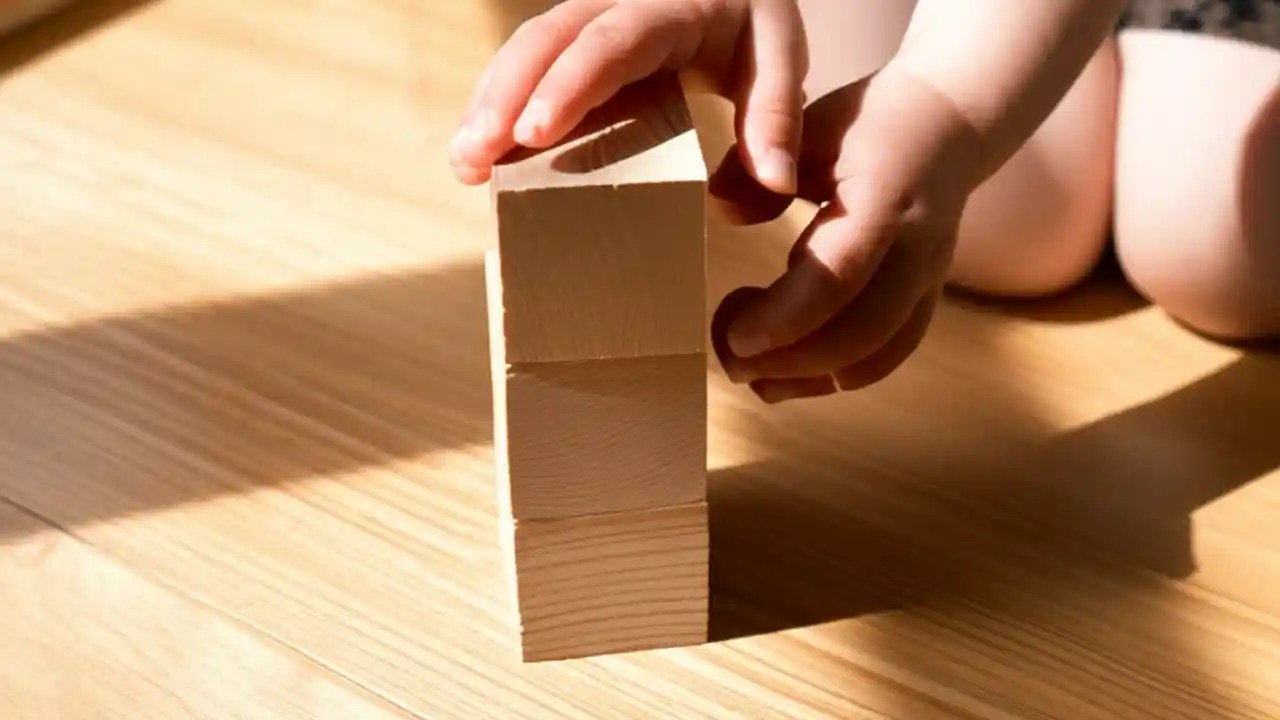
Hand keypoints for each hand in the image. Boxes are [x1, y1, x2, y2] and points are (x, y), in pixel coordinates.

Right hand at [449, 0, 806, 194]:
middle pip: (547, 41)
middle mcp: (615, 3)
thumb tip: (775, 187)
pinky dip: (497, 101)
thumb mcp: (779, 60)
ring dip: (488, 102)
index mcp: (668, 8)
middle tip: (475, 159)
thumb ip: (776, 120)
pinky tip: (477, 148)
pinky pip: (526, 62)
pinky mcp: (571, 39)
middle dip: (505, 98)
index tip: (535, 133)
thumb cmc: (753, 27)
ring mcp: (586, 16)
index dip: (568, 84)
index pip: (609, 43)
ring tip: (465, 164)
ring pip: (525, 48)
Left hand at [711, 64, 983, 402]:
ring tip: (753, 376)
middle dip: (792, 361)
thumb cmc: (864, 126)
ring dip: (810, 379)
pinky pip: (886, 357)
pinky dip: (834, 377)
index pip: (840, 272)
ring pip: (877, 355)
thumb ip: (762, 164)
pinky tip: (788, 374)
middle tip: (730, 361)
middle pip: (863, 330)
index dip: (786, 316)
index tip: (736, 335)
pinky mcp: (923, 303)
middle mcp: (916, 248)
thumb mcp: (810, 125)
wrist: (946, 128)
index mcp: (884, 197)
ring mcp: (927, 281)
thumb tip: (721, 210)